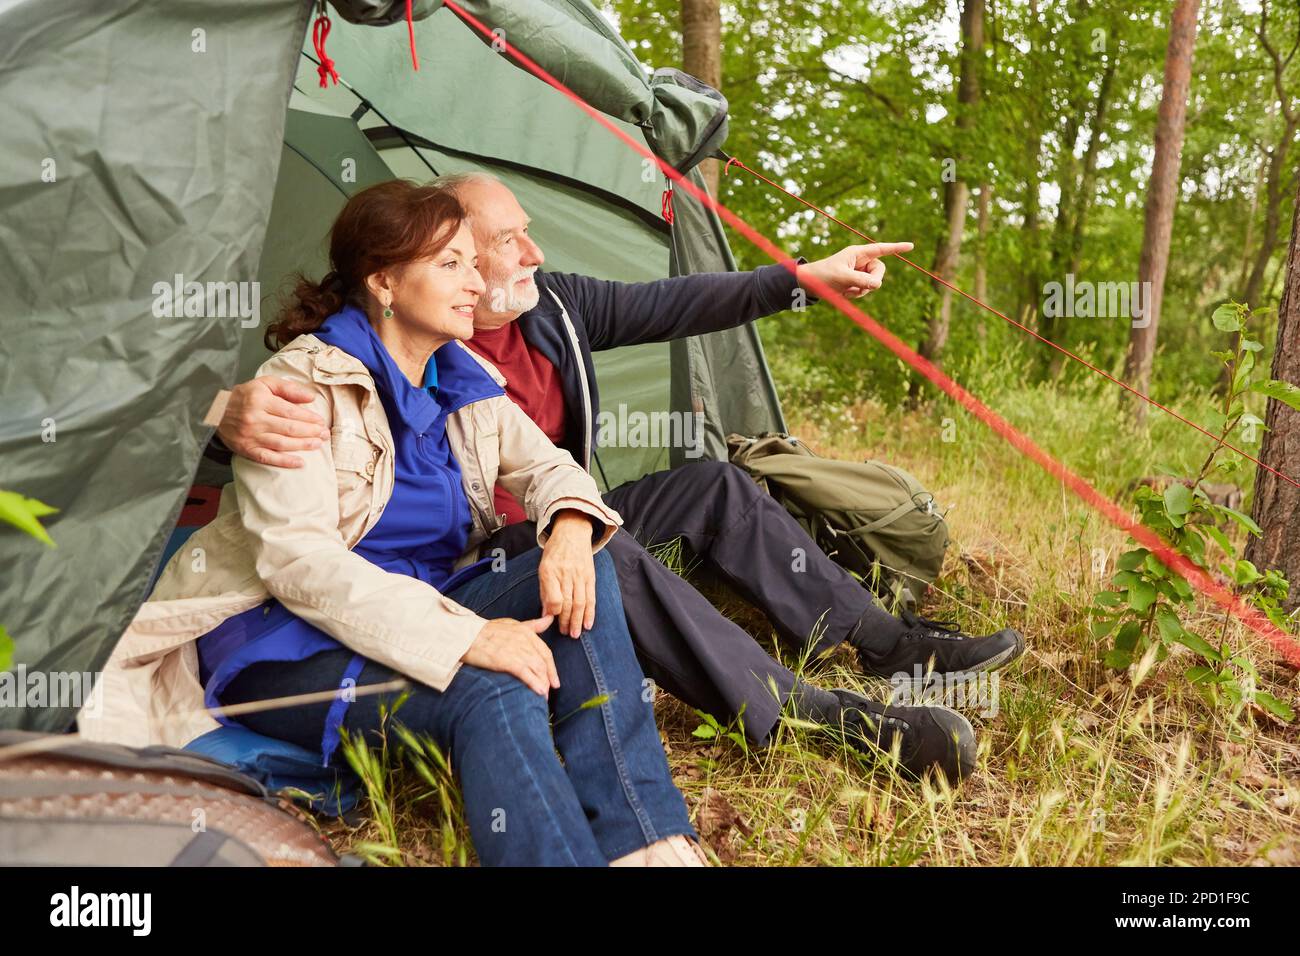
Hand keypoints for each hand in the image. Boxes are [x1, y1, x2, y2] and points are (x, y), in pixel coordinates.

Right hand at [217, 376, 330, 467]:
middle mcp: (255, 419)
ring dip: (303, 445)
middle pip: (289, 428)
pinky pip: (268, 458)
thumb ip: (288, 388)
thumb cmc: (244, 396)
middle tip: (324, 434)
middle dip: (310, 432)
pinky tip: (300, 462)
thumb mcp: (264, 384)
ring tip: (318, 444)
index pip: (290, 412)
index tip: (320, 421)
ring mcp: (250, 436)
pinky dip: (285, 462)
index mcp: (260, 401)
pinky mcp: (247, 449)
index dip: (308, 418)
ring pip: (282, 443)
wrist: (214, 411)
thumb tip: (310, 397)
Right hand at [463, 615, 558, 696]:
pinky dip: (535, 684)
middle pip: (544, 662)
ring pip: (538, 669)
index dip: (552, 668)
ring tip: (543, 695)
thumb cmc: (487, 631)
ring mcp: (517, 651)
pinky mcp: (507, 660)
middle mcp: (525, 641)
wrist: (466, 636)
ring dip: (543, 684)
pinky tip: (539, 692)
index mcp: (527, 632)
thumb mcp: (512, 624)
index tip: (555, 680)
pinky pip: (526, 674)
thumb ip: (533, 625)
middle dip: (549, 678)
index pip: (545, 652)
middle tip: (550, 690)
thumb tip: (549, 619)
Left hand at [539, 510, 596, 637]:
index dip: (553, 612)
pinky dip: (590, 612)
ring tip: (576, 634)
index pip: (554, 598)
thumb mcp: (543, 568)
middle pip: (567, 602)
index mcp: (549, 571)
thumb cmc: (555, 552)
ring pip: (580, 602)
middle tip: (565, 634)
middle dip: (566, 621)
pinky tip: (588, 624)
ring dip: (578, 620)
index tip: (551, 621)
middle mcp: (565, 574)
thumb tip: (546, 614)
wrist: (573, 532)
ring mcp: (579, 575)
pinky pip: (591, 597)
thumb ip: (545, 591)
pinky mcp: (590, 576)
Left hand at [797, 241, 913, 299]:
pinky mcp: (855, 282)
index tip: (911, 246)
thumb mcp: (842, 278)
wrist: (809, 284)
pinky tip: (844, 293)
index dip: (896, 248)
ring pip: (873, 283)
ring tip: (846, 290)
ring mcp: (859, 272)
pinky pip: (865, 290)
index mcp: (858, 253)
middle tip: (860, 287)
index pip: (881, 249)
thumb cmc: (823, 275)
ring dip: (862, 290)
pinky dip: (857, 294)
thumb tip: (878, 285)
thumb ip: (860, 281)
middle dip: (872, 281)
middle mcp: (860, 261)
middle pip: (879, 271)